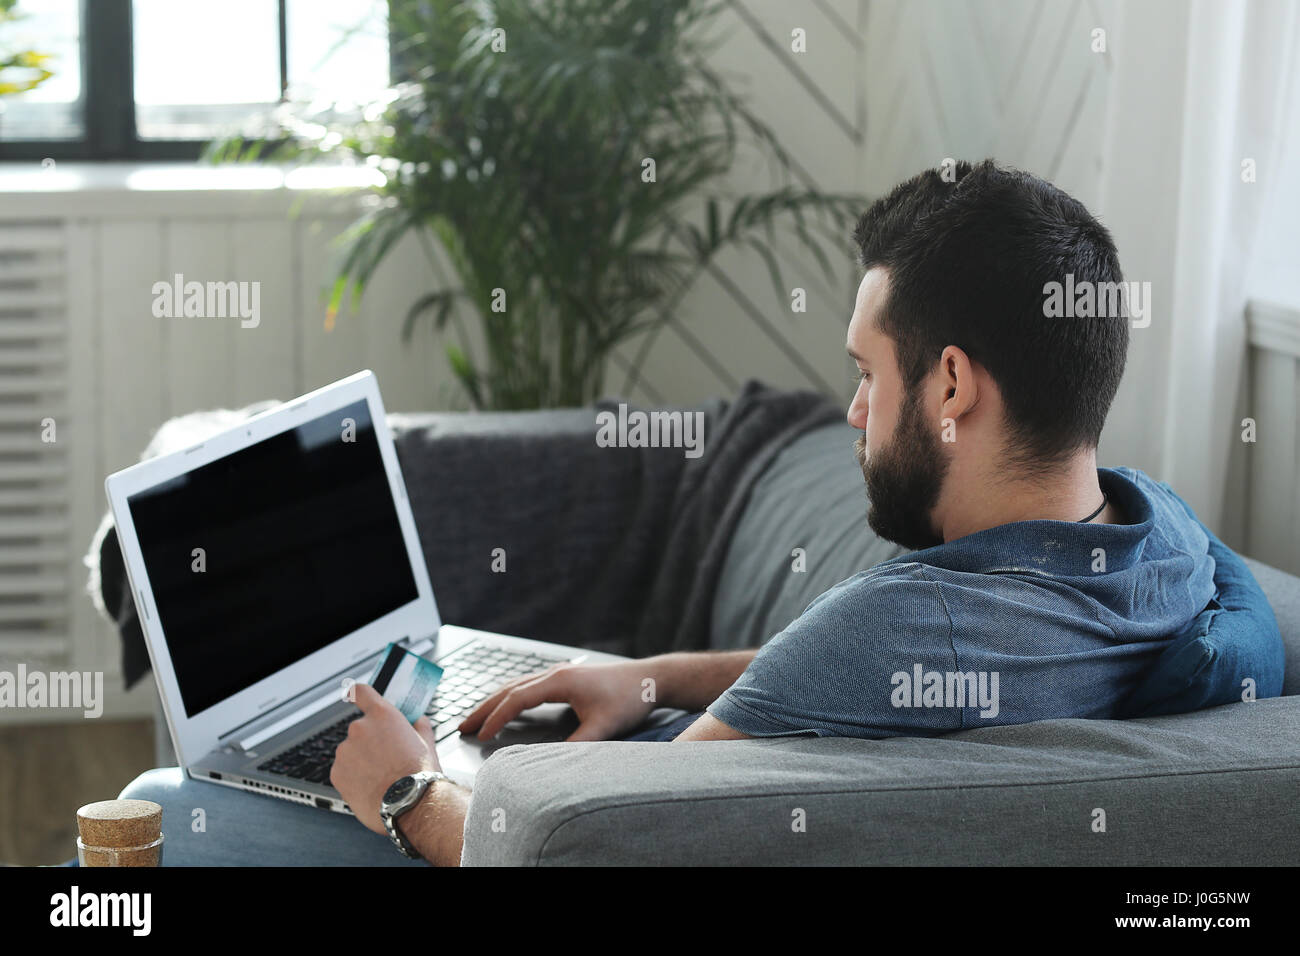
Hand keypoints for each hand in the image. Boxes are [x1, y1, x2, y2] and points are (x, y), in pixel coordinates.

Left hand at [330, 683, 440, 834]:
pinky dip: (352, 778)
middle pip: (359, 729)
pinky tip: (370, 787)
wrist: (410, 805)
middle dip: (369, 742)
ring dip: (360, 761)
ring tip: (380, 778)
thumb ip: (419, 727)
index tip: (353, 693)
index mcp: (383, 716)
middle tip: (385, 759)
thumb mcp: (427, 744)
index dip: (357, 692)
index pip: (361, 692)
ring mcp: (345, 751)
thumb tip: (419, 721)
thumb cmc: (420, 775)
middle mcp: (360, 728)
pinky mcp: (336, 773)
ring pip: (350, 753)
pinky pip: (343, 771)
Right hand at [458, 659, 657, 741]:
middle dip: (484, 708)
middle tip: (462, 726)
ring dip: (495, 701)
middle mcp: (556, 673)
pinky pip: (528, 685)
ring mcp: (560, 673)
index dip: (496, 718)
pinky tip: (508, 707)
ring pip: (517, 685)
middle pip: (509, 689)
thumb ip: (579, 744)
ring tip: (476, 718)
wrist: (650, 679)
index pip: (517, 699)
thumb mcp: (604, 726)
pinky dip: (510, 696)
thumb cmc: (629, 699)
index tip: (481, 735)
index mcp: (560, 681)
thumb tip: (553, 763)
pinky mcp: (566, 678)